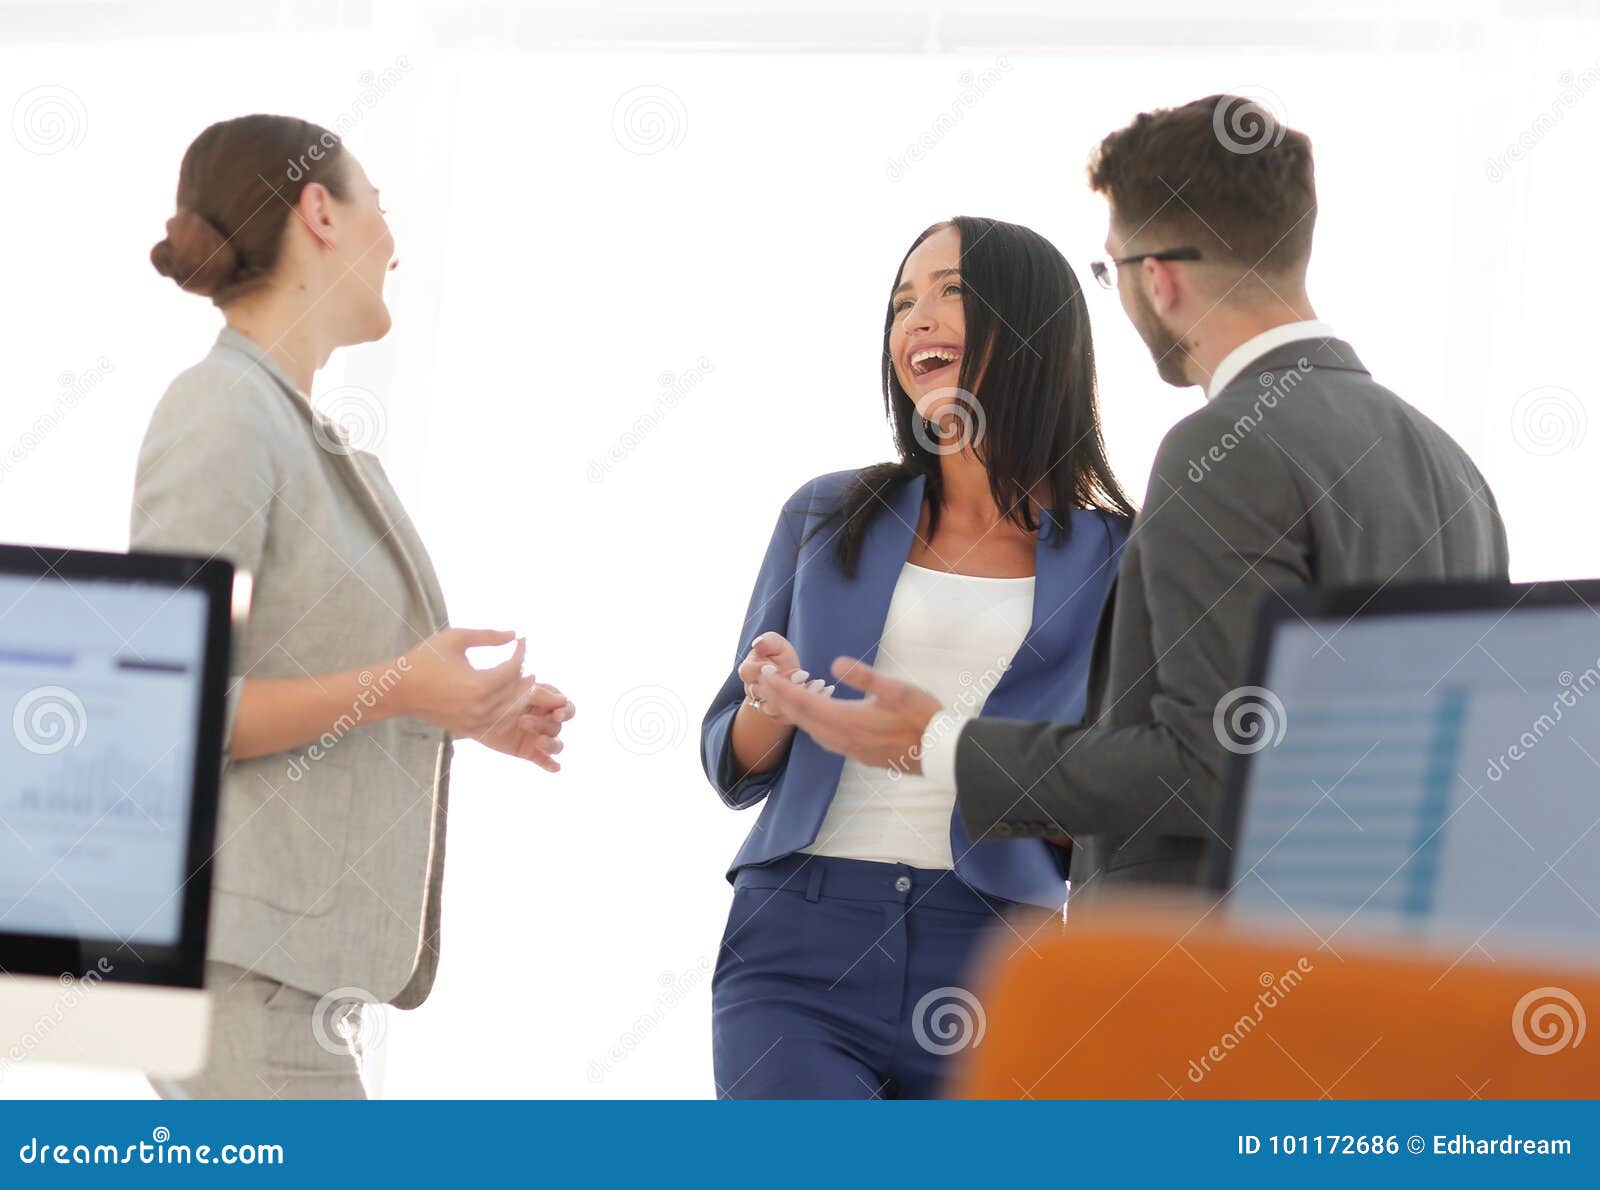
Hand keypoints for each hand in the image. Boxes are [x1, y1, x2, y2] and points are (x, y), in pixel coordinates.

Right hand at [393, 627, 535, 736]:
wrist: (399, 689)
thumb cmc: (425, 659)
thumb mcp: (456, 638)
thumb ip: (488, 636)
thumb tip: (514, 634)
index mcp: (481, 684)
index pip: (514, 668)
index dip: (521, 652)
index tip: (522, 640)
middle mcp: (481, 708)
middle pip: (515, 690)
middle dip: (522, 672)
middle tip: (523, 659)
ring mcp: (474, 722)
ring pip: (511, 711)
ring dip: (521, 695)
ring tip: (525, 681)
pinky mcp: (467, 729)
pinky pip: (497, 725)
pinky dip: (508, 714)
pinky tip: (509, 702)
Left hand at [470, 681, 574, 772]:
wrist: (473, 715)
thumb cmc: (498, 698)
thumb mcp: (520, 693)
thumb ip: (542, 696)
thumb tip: (564, 701)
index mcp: (546, 702)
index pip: (566, 707)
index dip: (566, 711)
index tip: (556, 715)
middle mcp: (544, 720)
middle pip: (558, 726)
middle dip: (543, 724)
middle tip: (522, 722)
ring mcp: (537, 736)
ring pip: (556, 744)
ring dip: (551, 744)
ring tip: (537, 742)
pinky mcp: (529, 752)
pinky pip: (545, 760)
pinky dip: (551, 764)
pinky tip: (555, 768)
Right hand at [737, 631, 831, 725]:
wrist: (787, 673)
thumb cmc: (778, 654)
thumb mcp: (774, 642)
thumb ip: (767, 641)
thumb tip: (758, 643)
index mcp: (748, 671)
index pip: (748, 673)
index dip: (761, 670)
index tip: (776, 667)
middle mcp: (753, 691)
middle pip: (763, 693)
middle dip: (784, 684)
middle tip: (803, 674)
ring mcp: (765, 705)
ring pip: (776, 708)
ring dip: (798, 697)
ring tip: (818, 684)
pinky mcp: (780, 716)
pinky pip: (792, 716)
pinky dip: (811, 704)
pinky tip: (826, 691)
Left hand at [754, 655, 939, 773]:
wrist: (939, 752)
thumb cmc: (922, 717)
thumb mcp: (896, 689)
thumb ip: (864, 676)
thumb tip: (835, 663)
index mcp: (847, 719)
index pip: (804, 702)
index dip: (782, 688)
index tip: (766, 675)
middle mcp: (842, 738)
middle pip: (801, 718)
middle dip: (781, 700)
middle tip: (765, 684)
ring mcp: (850, 749)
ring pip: (812, 731)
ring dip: (795, 714)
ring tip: (784, 699)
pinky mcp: (858, 755)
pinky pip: (824, 740)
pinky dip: (811, 725)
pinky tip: (815, 720)